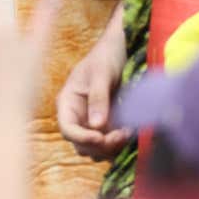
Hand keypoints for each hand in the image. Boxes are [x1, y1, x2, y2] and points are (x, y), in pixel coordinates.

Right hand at [56, 14, 128, 159]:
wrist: (120, 50)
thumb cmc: (106, 56)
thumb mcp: (101, 74)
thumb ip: (98, 98)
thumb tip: (97, 126)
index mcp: (68, 103)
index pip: (67, 129)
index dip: (81, 138)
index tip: (100, 138)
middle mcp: (77, 116)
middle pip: (81, 144)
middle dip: (100, 145)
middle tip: (120, 135)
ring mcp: (92, 122)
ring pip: (96, 149)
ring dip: (111, 148)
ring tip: (127, 133)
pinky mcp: (108, 125)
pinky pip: (110, 143)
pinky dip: (119, 144)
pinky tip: (130, 132)